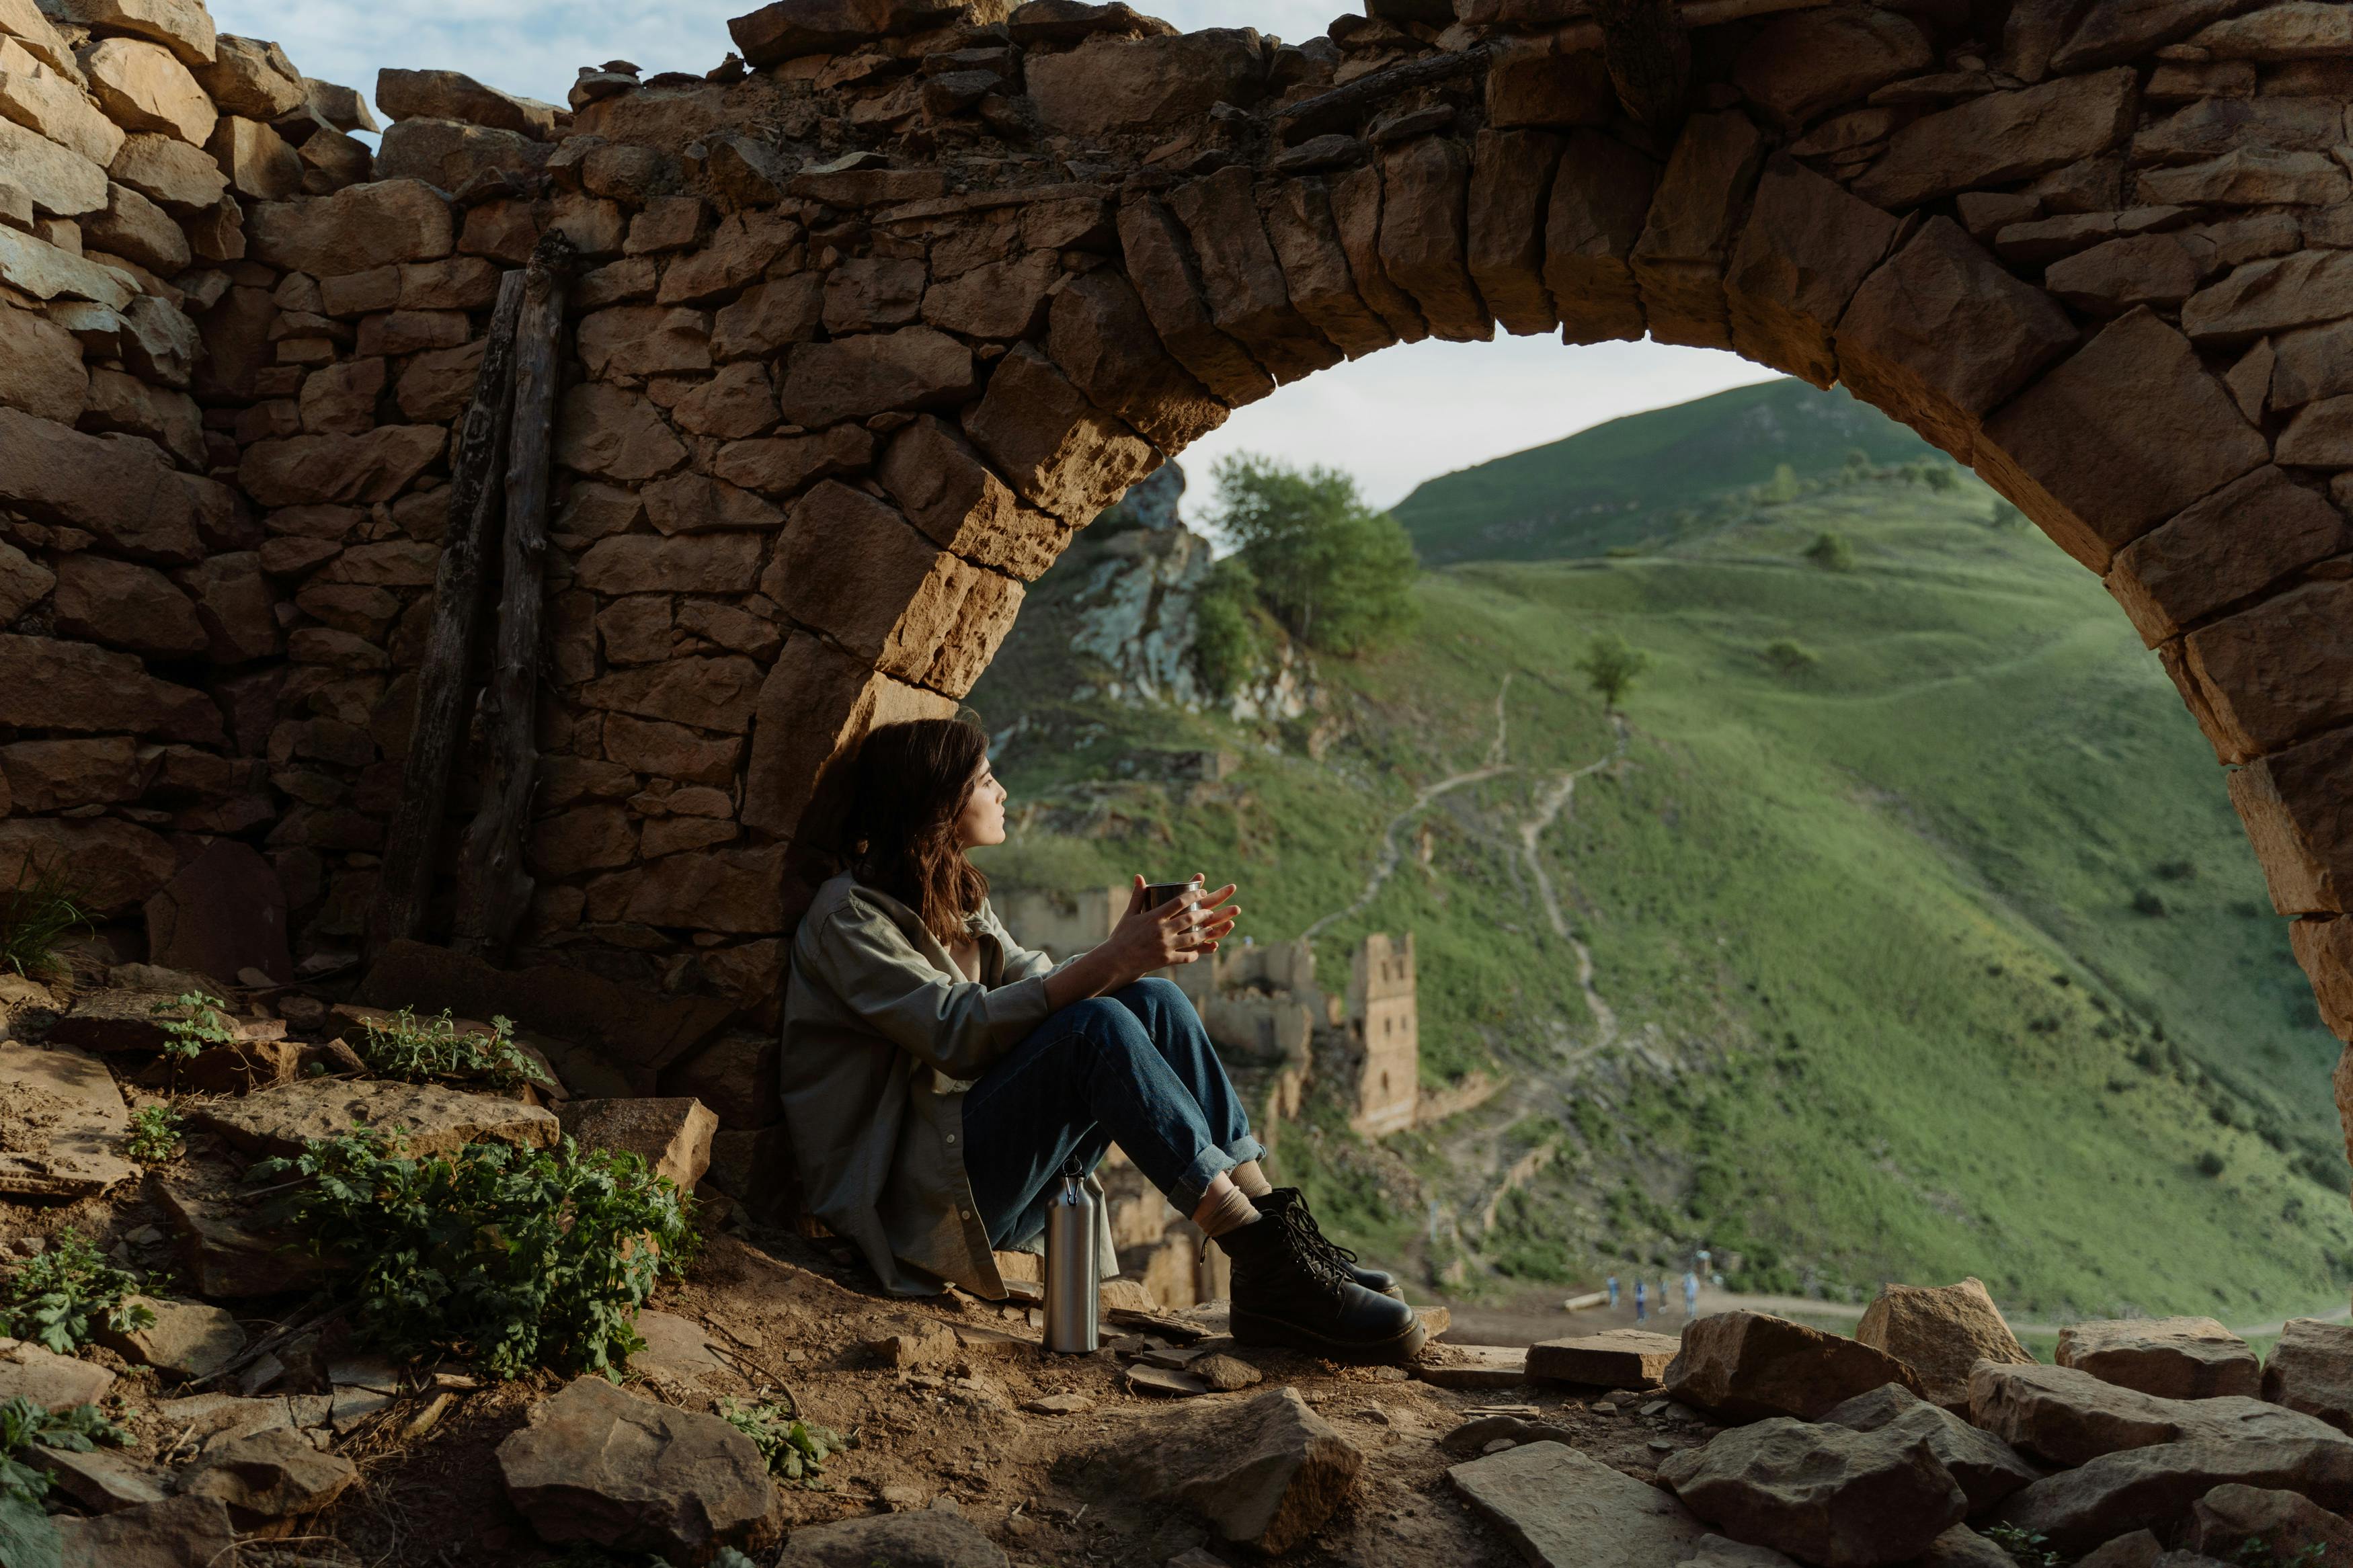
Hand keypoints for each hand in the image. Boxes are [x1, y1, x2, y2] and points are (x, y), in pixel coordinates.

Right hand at [1107, 873, 1240, 979]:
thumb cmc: (1122, 935)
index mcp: (1154, 917)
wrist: (1115, 959)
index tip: (1203, 893)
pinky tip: (1199, 951)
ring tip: (1211, 929)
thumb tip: (1139, 876)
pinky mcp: (1166, 960)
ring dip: (1204, 933)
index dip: (1194, 895)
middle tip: (1210, 911)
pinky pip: (1186, 957)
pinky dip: (1195, 954)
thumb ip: (1138, 895)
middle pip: (1190, 918)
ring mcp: (1165, 946)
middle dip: (1203, 914)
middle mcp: (1162, 930)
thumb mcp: (1130, 914)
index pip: (1179, 901)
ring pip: (1192, 938)